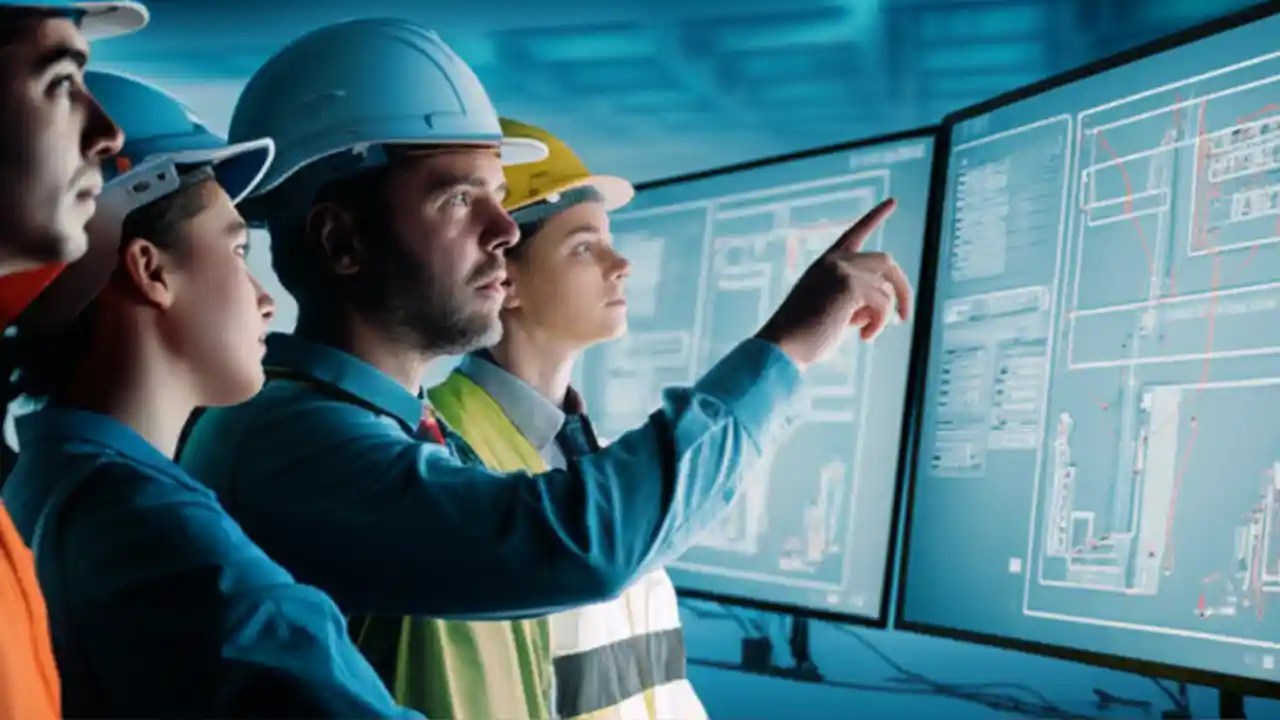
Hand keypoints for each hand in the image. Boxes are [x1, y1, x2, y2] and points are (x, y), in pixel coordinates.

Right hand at [755, 198, 911, 370]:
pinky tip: (862, 337)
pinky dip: (878, 324)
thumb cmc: (805, 335)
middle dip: (903, 289)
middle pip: (886, 262)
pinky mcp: (849, 285)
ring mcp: (842, 269)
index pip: (855, 233)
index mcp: (826, 263)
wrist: (782, 345)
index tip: (892, 202)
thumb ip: (857, 299)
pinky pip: (882, 304)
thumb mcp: (833, 310)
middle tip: (904, 318)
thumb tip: (888, 304)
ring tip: (863, 334)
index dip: (875, 217)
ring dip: (882, 317)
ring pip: (886, 290)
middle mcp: (835, 260)